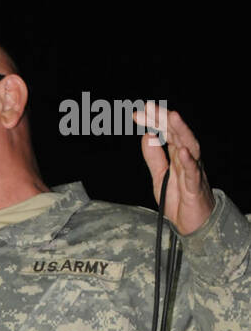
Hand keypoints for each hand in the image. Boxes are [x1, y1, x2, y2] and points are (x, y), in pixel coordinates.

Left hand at [133, 102, 215, 234]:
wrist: (192, 223)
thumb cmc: (179, 197)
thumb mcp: (159, 176)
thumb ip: (154, 157)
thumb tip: (146, 136)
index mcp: (177, 154)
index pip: (165, 132)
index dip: (152, 122)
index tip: (136, 114)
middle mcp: (187, 157)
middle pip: (176, 133)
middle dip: (163, 119)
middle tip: (149, 107)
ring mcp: (193, 171)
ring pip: (190, 146)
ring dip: (181, 131)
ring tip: (172, 117)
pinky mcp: (195, 187)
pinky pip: (193, 172)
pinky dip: (189, 161)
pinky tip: (182, 151)